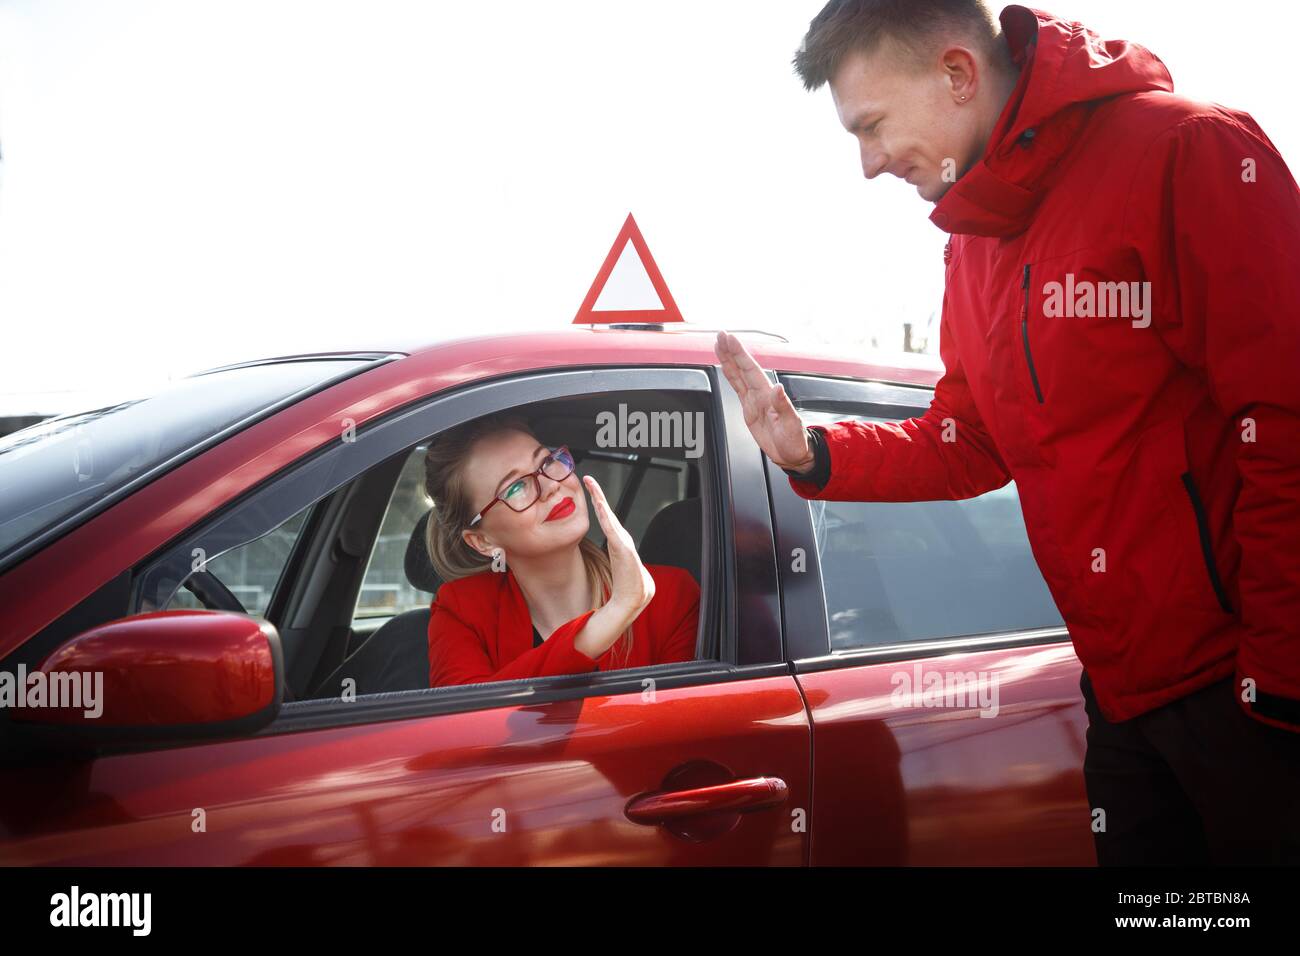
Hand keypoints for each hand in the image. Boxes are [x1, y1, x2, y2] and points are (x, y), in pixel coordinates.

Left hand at [582, 474, 654, 613]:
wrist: (632, 602)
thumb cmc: (629, 589)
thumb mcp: (622, 571)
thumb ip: (620, 564)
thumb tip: (619, 565)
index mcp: (620, 543)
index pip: (608, 519)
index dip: (600, 503)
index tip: (591, 490)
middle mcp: (622, 539)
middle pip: (608, 512)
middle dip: (598, 494)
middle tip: (588, 479)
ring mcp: (622, 542)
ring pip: (609, 516)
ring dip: (600, 498)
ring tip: (591, 484)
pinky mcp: (621, 548)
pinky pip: (611, 528)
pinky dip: (606, 514)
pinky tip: (599, 503)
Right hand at [714, 331, 813, 472]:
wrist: (793, 454)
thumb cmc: (795, 440)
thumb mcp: (791, 424)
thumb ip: (783, 406)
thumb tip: (777, 389)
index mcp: (768, 395)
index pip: (750, 369)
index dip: (739, 354)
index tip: (730, 339)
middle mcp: (760, 394)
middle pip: (742, 368)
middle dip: (731, 351)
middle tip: (720, 335)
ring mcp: (754, 401)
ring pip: (737, 375)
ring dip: (728, 360)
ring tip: (718, 345)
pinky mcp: (749, 409)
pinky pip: (737, 388)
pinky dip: (730, 376)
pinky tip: (725, 367)